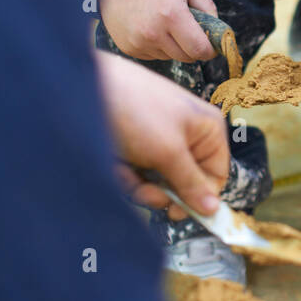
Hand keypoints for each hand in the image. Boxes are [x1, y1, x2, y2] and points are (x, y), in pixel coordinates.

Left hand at [95, 51, 227, 217]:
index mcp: (206, 129)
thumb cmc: (135, 109)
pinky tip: (114, 165)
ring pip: (158, 182)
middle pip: (184, 183)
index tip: (180, 213)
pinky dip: (125, 176)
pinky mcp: (134, 146)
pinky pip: (137, 175)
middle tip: (147, 192)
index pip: (215, 175)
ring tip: (125, 173)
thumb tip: (214, 210)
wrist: (85, 87)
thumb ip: (191, 183)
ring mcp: (158, 141)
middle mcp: (186, 135)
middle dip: (162, 191)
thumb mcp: (169, 152)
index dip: (200, 197)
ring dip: (139, 185)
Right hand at [96, 0, 218, 62]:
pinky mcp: (129, 48)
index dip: (210, 50)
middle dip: (194, 47)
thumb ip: (207, 6)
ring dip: (175, 46)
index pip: (199, 49)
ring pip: (171, 57)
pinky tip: (151, 26)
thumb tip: (218, 31)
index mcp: (171, 14)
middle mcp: (153, 33)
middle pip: (187, 57)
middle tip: (191, 30)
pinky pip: (154, 56)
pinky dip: (159, 46)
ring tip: (166, 22)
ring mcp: (138, 42)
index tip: (212, 45)